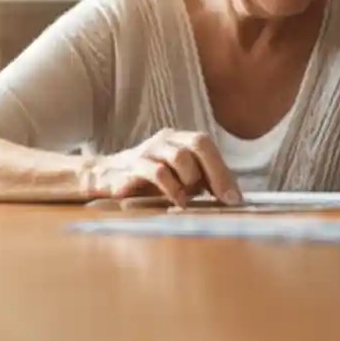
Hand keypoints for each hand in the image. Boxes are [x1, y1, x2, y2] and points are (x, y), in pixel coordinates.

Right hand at [84, 129, 241, 206]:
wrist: (104, 177)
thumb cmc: (146, 181)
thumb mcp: (177, 178)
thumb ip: (200, 181)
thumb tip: (231, 196)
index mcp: (178, 139)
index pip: (206, 145)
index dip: (223, 170)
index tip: (235, 197)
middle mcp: (165, 140)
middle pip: (198, 144)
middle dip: (216, 173)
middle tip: (224, 199)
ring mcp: (148, 150)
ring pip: (180, 157)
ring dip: (190, 181)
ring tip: (188, 199)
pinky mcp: (133, 166)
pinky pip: (158, 172)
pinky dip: (172, 189)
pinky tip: (176, 201)